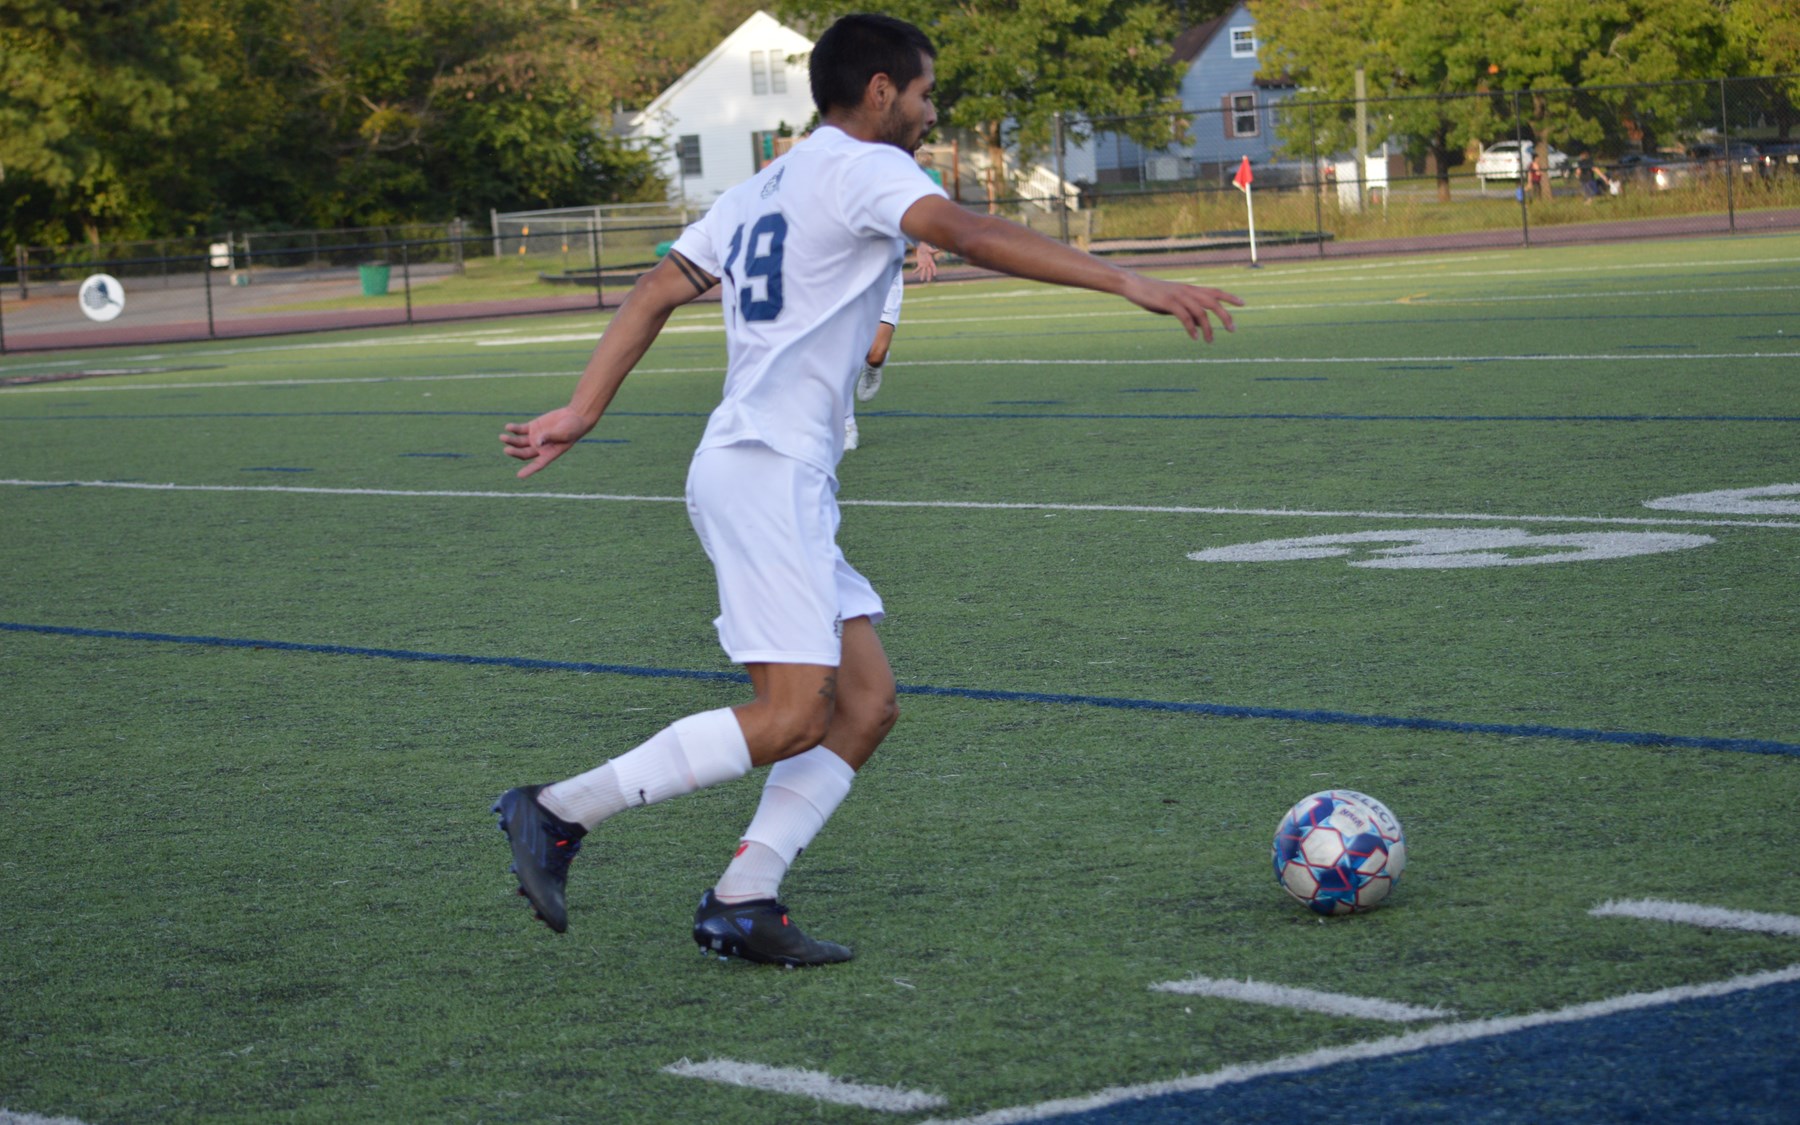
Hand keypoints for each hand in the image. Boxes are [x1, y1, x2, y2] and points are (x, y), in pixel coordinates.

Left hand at [500, 406, 596, 478]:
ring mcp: (535, 438)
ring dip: (510, 441)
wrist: (575, 416)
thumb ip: (550, 437)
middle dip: (515, 452)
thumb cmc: (573, 428)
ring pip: (519, 442)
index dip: (529, 470)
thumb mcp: (563, 433)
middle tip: (507, 450)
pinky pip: (519, 430)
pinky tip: (508, 427)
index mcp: (549, 453)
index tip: (519, 475)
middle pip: (523, 453)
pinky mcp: (532, 427)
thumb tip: (537, 442)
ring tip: (502, 437)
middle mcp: (540, 448)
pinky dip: (513, 429)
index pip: (537, 465)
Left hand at [913, 242, 938, 282]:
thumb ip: (933, 251)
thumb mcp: (929, 249)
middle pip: (929, 271)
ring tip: (921, 280)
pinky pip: (918, 268)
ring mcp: (924, 265)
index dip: (934, 271)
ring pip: (924, 271)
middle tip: (928, 280)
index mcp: (931, 261)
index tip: (934, 275)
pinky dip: (916, 271)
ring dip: (923, 275)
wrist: (921, 247)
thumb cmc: (926, 248)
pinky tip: (913, 273)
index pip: (934, 267)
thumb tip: (938, 250)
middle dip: (929, 276)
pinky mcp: (920, 264)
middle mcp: (928, 264)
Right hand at [1122, 276, 1243, 342]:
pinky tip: (1194, 338)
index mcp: (1190, 289)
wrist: (1133, 284)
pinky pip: (1185, 317)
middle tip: (1233, 330)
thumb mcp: (1174, 302)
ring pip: (1201, 312)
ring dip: (1208, 328)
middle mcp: (1188, 291)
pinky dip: (1191, 328)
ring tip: (1210, 341)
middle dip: (1225, 316)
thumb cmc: (1153, 294)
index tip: (1243, 304)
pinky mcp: (1168, 303)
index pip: (1215, 291)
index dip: (1230, 297)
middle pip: (1213, 303)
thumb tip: (1202, 325)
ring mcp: (1178, 296)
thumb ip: (1189, 311)